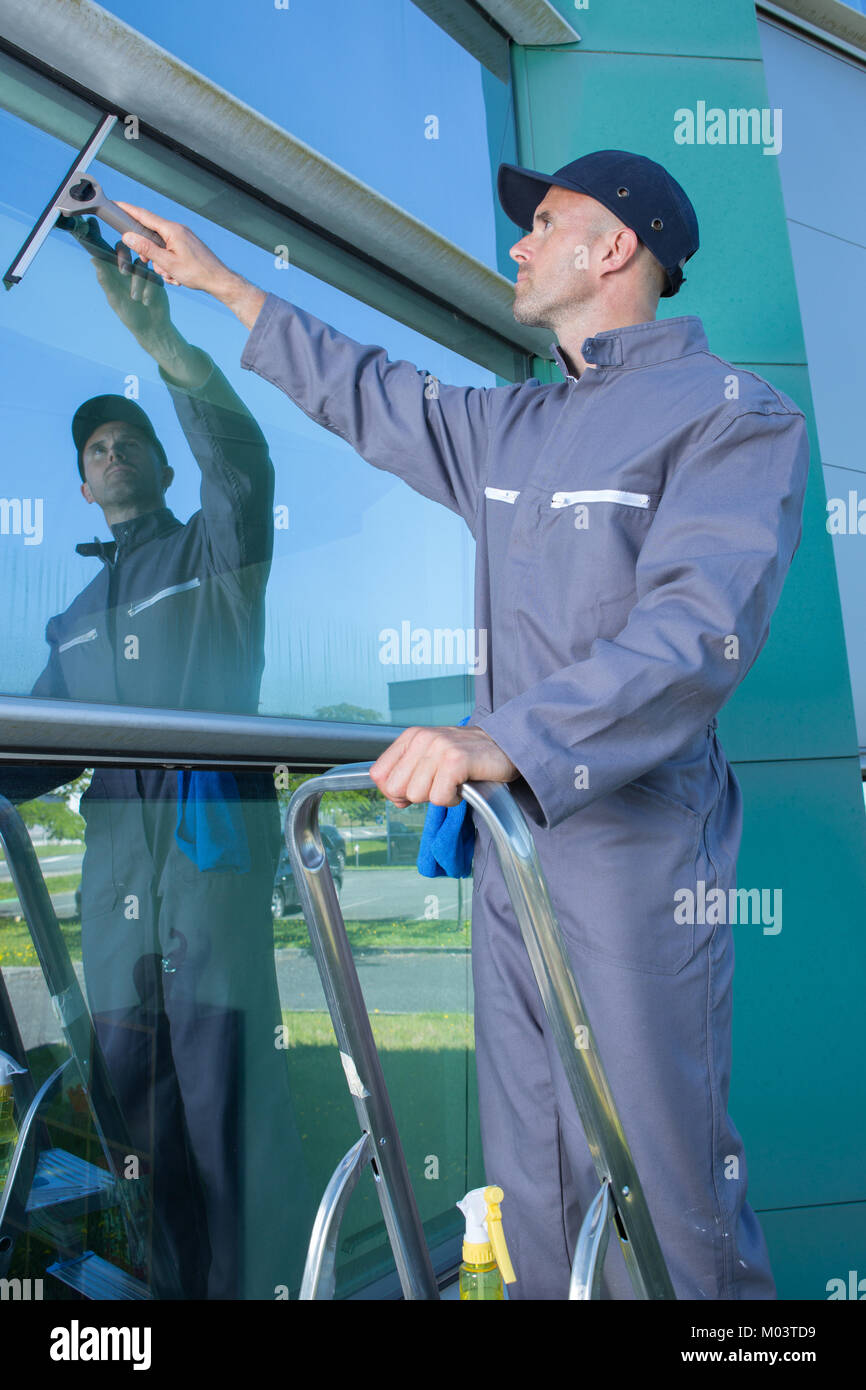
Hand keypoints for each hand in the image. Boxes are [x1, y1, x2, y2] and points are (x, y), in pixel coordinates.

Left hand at [89, 228, 172, 349]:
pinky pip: (151, 273)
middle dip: (122, 257)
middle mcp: (125, 267)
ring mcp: (140, 270)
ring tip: (137, 299)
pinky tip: (147, 301)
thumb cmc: (130, 315)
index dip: (94, 234)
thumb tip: (93, 259)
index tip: (89, 221)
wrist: (153, 327)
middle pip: (122, 248)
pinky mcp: (154, 275)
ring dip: (137, 281)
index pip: (101, 248)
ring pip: (138, 262)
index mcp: (111, 271)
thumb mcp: (115, 298)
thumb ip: (105, 279)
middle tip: (123, 272)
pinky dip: (148, 288)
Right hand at [116, 201, 266, 328]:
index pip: (144, 216)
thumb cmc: (196, 272)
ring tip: (171, 274)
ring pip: (160, 247)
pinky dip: (169, 265)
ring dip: (161, 263)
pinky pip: (170, 252)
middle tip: (151, 263)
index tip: (115, 204)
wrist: (219, 280)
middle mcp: (177, 230)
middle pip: (151, 234)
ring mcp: (183, 237)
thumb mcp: (167, 263)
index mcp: (172, 230)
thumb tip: (128, 236)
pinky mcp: (187, 246)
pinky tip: (177, 276)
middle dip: (148, 251)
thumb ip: (146, 248)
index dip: (128, 210)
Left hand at [369, 725, 517, 808]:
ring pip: (416, 795)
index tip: (414, 789)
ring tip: (454, 781)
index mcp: (411, 737)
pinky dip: (453, 799)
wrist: (505, 746)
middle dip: (416, 795)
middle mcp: (422, 739)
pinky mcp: (456, 761)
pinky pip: (439, 798)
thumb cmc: (468, 755)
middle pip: (395, 788)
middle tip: (439, 784)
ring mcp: (439, 748)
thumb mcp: (430, 757)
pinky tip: (463, 785)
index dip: (394, 791)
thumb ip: (407, 774)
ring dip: (438, 796)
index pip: (378, 774)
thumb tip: (394, 797)